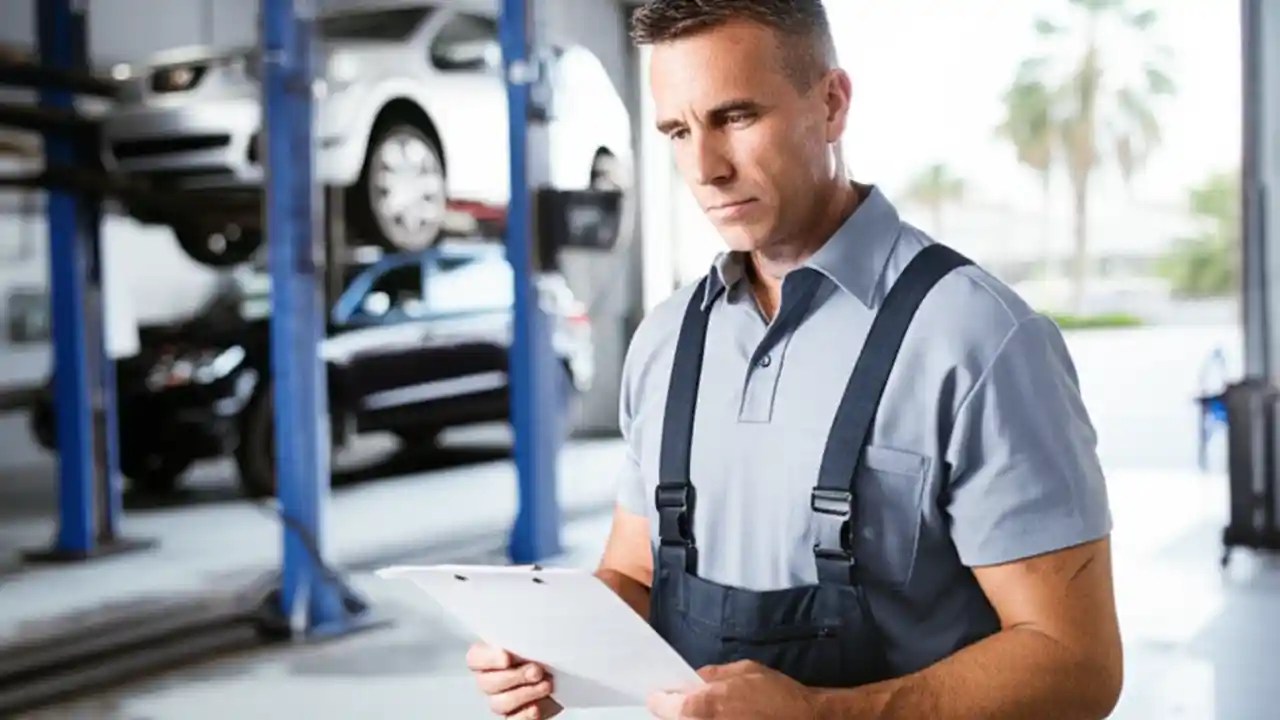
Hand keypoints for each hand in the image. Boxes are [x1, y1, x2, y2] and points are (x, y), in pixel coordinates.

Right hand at [466, 642, 563, 718]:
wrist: (565, 674)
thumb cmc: (545, 652)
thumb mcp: (538, 638)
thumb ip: (526, 636)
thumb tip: (529, 627)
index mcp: (490, 655)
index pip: (474, 658)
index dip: (488, 659)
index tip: (507, 657)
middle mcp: (491, 678)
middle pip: (486, 683)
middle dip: (514, 677)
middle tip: (536, 670)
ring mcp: (501, 699)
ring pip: (499, 704)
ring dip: (525, 694)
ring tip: (546, 684)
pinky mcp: (514, 716)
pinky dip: (525, 715)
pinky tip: (538, 705)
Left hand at [647, 660, 818, 719]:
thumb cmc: (776, 695)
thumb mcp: (744, 670)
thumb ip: (712, 674)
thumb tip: (694, 681)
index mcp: (702, 706)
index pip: (662, 707)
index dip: (661, 699)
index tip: (662, 696)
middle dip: (677, 712)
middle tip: (686, 703)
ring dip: (693, 719)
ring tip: (714, 710)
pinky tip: (726, 715)